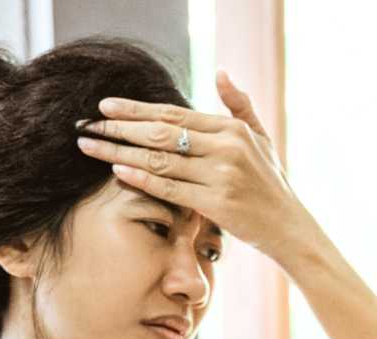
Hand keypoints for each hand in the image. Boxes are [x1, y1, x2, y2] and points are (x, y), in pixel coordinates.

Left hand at [76, 71, 312, 257]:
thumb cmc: (272, 186)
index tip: (105, 107)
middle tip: (86, 126)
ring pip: (160, 161)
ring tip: (91, 148)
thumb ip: (239, 105)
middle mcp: (226, 149)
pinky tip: (118, 172)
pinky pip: (171, 189)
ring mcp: (222, 176)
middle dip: (119, 129)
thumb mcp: (261, 139)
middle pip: (160, 134)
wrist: (290, 228)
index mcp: (231, 130)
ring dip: (120, 153)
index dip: (136, 110)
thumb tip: (221, 72)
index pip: (173, 115)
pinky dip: (142, 179)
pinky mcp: (217, 204)